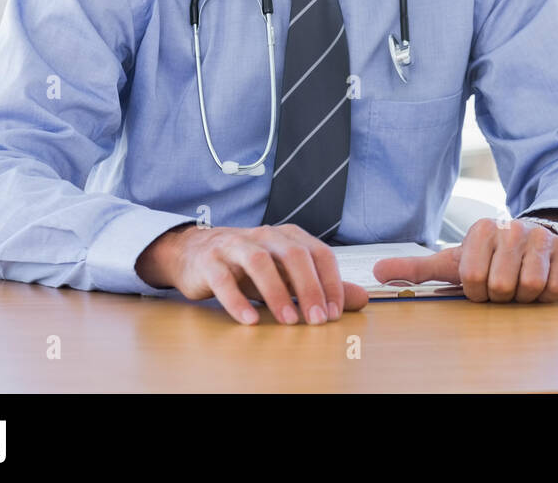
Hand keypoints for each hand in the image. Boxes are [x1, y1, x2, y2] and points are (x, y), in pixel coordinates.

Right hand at [136, 223, 368, 324]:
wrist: (195, 253)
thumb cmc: (249, 266)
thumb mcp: (287, 274)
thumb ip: (322, 286)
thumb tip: (362, 299)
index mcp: (288, 236)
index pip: (319, 253)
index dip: (330, 282)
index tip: (335, 313)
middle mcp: (264, 235)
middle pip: (293, 255)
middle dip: (309, 288)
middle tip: (318, 320)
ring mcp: (234, 246)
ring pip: (259, 262)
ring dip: (277, 293)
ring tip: (289, 322)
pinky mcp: (209, 262)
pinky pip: (224, 280)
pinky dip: (237, 300)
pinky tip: (250, 320)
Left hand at [371, 218, 557, 302]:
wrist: (535, 239)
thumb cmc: (490, 256)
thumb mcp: (454, 261)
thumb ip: (416, 269)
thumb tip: (376, 273)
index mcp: (481, 230)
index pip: (472, 278)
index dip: (476, 290)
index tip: (480, 282)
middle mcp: (511, 229)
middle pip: (501, 286)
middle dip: (500, 294)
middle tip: (502, 284)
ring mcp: (541, 238)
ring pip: (528, 287)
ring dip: (523, 296)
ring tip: (519, 284)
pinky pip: (553, 287)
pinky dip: (546, 294)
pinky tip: (540, 282)